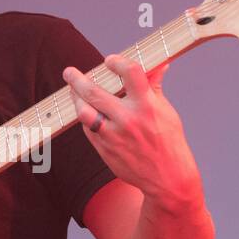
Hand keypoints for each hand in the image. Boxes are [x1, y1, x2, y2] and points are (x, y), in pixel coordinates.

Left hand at [62, 54, 201, 207]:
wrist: (167, 178)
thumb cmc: (169, 142)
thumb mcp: (166, 112)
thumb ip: (155, 86)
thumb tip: (159, 64)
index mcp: (147, 106)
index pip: (130, 73)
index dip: (117, 62)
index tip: (110, 60)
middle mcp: (128, 120)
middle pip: (94, 92)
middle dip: (77, 79)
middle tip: (69, 72)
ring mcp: (114, 136)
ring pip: (83, 112)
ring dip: (75, 99)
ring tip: (73, 92)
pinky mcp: (105, 149)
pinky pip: (87, 128)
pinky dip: (85, 117)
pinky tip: (86, 112)